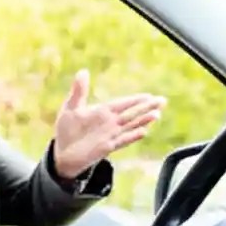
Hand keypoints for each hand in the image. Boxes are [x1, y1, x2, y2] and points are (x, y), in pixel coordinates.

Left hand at [51, 69, 165, 179]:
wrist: (62, 153)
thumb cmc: (66, 130)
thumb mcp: (71, 107)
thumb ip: (79, 91)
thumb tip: (83, 71)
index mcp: (103, 111)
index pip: (124, 103)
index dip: (136, 100)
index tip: (150, 96)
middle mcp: (110, 123)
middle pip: (132, 113)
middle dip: (147, 107)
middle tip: (163, 101)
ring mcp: (110, 135)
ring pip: (130, 126)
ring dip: (143, 120)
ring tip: (157, 115)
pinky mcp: (106, 147)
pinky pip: (122, 141)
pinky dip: (132, 136)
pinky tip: (143, 132)